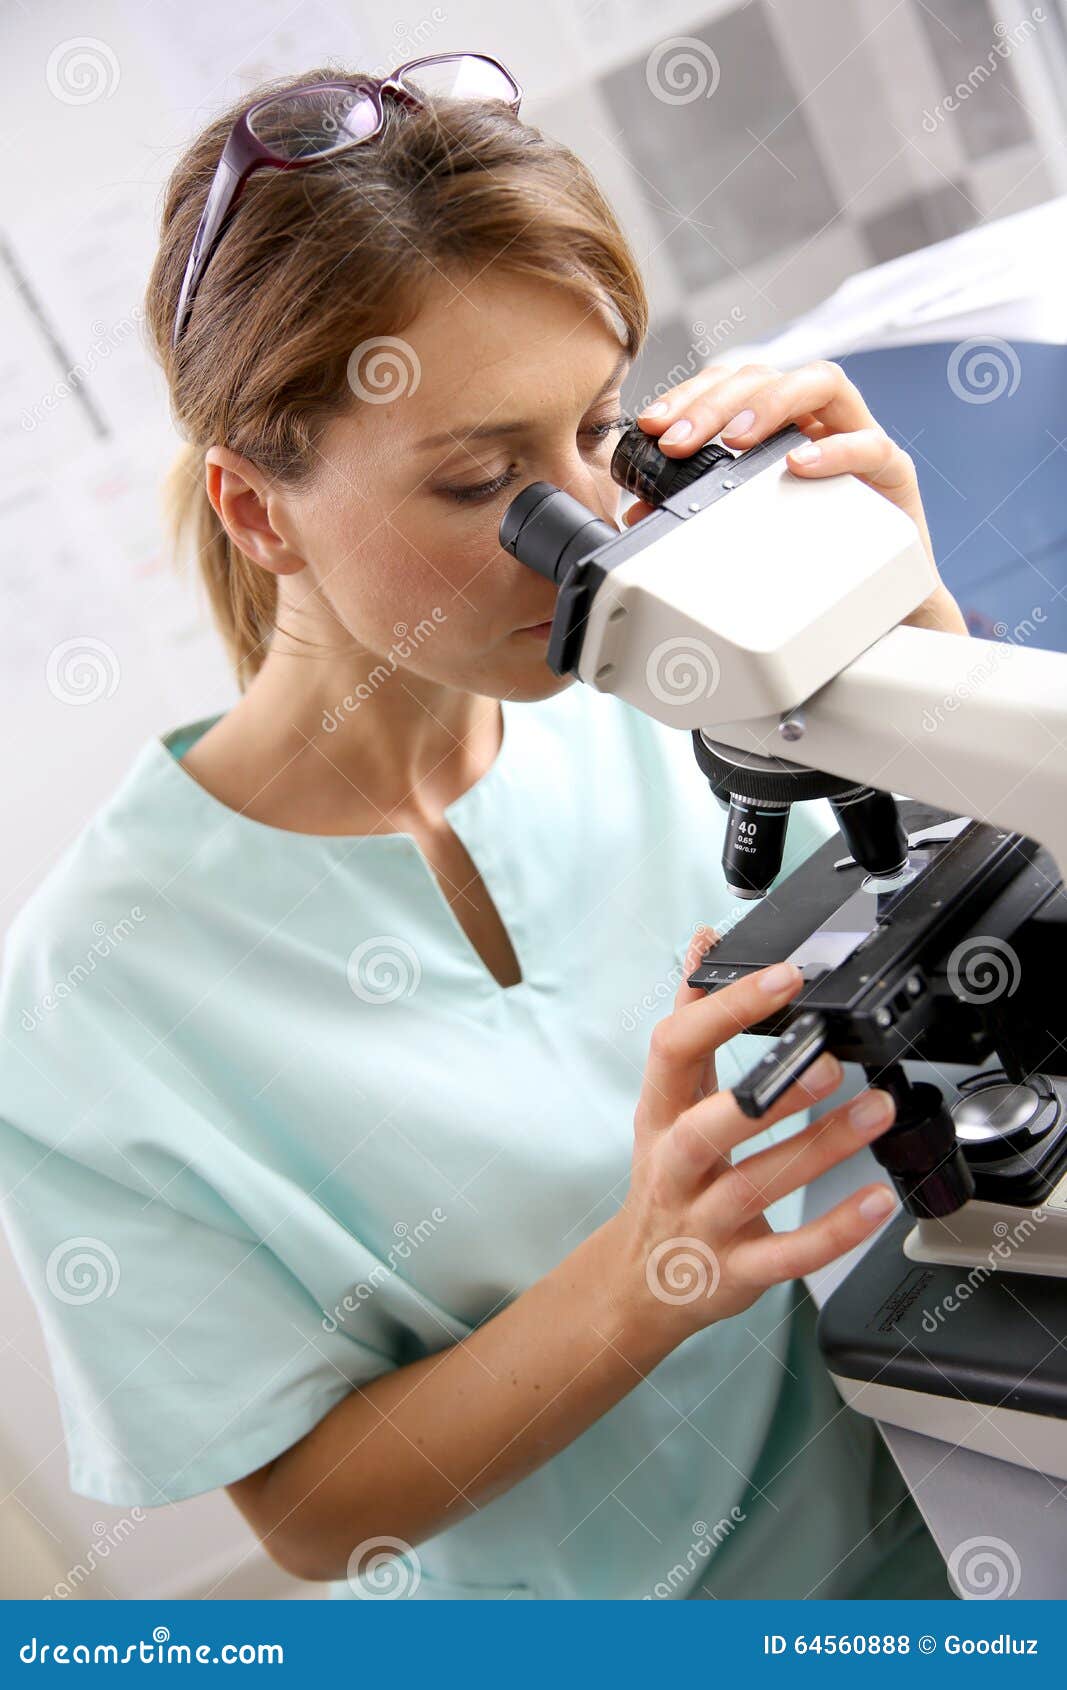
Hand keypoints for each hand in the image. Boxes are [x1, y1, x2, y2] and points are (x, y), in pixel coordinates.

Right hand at [612, 928, 899, 1344]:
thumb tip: (703, 944)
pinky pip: (788, 1254)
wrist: (641, 1282)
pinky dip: (834, 1230)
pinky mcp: (737, 1271)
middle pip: (705, 1130)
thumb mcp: (668, 1099)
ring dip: (819, 1148)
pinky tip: (877, 1199)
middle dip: (766, 1095)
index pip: (674, 1049)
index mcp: (658, 1114)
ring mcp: (704, 1222)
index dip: (723, 1009)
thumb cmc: (666, 1178)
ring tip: (876, 1110)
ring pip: (757, 1186)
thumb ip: (694, 1022)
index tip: (782, 977)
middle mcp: (674, 1168)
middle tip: (828, 1060)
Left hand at [626, 360, 968, 636]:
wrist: (884, 606)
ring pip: (823, 382)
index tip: (653, 425)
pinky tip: (798, 465)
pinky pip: (871, 445)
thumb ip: (696, 509)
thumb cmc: (813, 557)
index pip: (732, 385)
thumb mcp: (746, 527)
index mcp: (780, 425)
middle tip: (677, 440)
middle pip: (768, 375)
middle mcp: (819, 420)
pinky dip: (834, 450)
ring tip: (734, 442)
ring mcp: (858, 438)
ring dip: (771, 405)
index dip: (691, 395)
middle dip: (716, 402)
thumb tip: (637, 512)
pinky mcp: (893, 472)